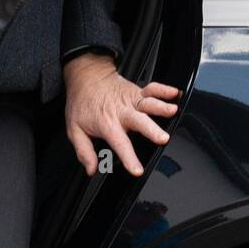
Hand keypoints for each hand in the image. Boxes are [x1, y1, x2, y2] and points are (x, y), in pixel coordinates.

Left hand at [62, 52, 182, 176]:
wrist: (86, 77)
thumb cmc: (82, 104)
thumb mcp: (74, 130)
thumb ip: (84, 152)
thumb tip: (91, 169)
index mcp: (107, 124)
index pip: (119, 144)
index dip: (129, 158)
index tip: (137, 170)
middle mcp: (121, 112)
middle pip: (139, 122)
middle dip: (151, 130)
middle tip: (162, 138)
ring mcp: (131, 100)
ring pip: (148, 103)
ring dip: (161, 107)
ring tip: (172, 111)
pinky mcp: (137, 91)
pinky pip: (152, 88)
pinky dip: (163, 90)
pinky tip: (174, 93)